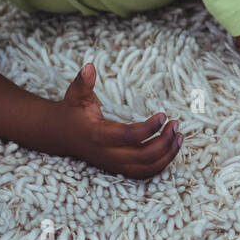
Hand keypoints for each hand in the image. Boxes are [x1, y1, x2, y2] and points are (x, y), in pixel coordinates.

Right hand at [51, 62, 181, 178]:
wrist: (60, 135)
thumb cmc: (72, 111)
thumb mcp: (75, 94)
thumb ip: (83, 82)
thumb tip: (89, 66)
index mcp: (97, 135)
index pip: (129, 136)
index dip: (149, 127)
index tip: (163, 114)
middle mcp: (107, 153)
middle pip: (142, 156)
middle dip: (163, 142)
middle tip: (175, 124)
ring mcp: (113, 164)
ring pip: (146, 168)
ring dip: (167, 154)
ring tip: (179, 136)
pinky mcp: (118, 168)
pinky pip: (144, 173)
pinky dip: (161, 164)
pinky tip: (172, 148)